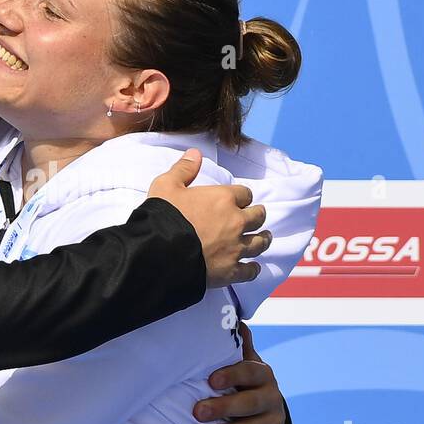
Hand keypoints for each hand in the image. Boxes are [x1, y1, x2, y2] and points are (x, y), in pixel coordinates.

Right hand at [147, 149, 270, 287]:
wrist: (159, 253)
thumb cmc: (163, 217)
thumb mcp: (166, 185)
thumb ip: (183, 169)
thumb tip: (195, 153)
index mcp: (223, 199)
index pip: (245, 194)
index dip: (242, 197)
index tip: (240, 200)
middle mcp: (236, 222)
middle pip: (258, 216)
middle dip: (258, 215)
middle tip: (256, 217)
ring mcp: (235, 248)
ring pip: (260, 242)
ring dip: (263, 239)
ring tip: (264, 238)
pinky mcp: (231, 271)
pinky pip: (250, 270)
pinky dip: (253, 269)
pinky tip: (253, 268)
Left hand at [193, 324, 286, 423]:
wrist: (269, 412)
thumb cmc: (244, 382)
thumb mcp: (243, 363)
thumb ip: (237, 346)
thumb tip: (233, 316)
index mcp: (263, 375)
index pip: (251, 372)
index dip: (232, 375)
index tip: (211, 380)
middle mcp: (272, 399)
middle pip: (250, 404)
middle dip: (223, 408)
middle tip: (197, 412)